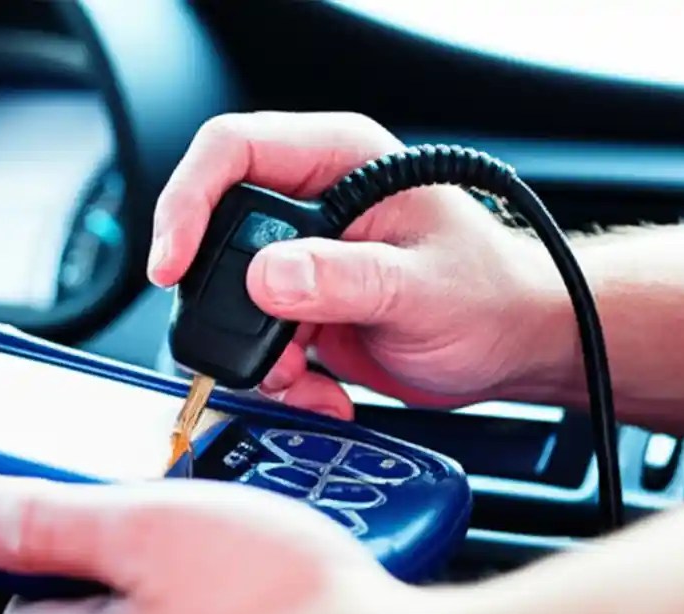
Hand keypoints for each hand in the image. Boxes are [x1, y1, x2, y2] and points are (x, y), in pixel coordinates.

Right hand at [150, 111, 565, 417]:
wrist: (510, 347)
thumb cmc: (491, 296)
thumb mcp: (423, 286)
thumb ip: (346, 279)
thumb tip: (268, 276)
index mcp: (338, 160)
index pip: (231, 151)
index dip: (187, 201)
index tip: (173, 263)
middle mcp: (309, 202)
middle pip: (213, 230)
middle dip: (219, 300)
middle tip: (248, 342)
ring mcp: (298, 258)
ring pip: (224, 297)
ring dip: (251, 352)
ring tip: (301, 378)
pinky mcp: (296, 308)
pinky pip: (250, 341)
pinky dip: (274, 379)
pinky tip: (320, 392)